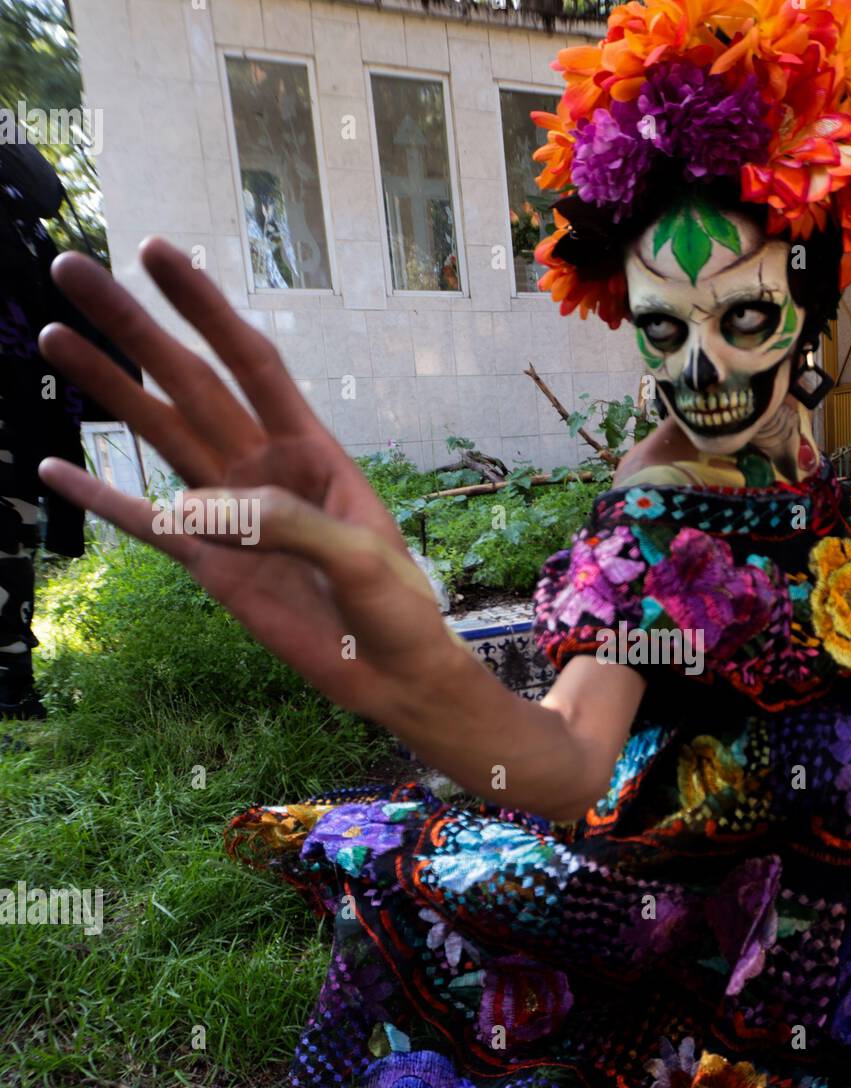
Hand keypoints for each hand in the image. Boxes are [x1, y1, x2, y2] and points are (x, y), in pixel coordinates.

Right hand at [37, 238, 450, 728]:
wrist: (390, 672)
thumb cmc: (396, 605)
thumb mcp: (361, 557)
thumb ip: (292, 527)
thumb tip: (203, 509)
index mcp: (312, 450)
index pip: (251, 362)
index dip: (204, 307)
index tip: (155, 252)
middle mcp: (264, 469)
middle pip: (189, 383)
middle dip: (134, 327)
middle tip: (70, 270)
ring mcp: (231, 514)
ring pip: (160, 436)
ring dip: (108, 388)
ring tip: (54, 336)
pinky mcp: (210, 564)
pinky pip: (148, 527)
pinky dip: (102, 500)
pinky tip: (56, 468)